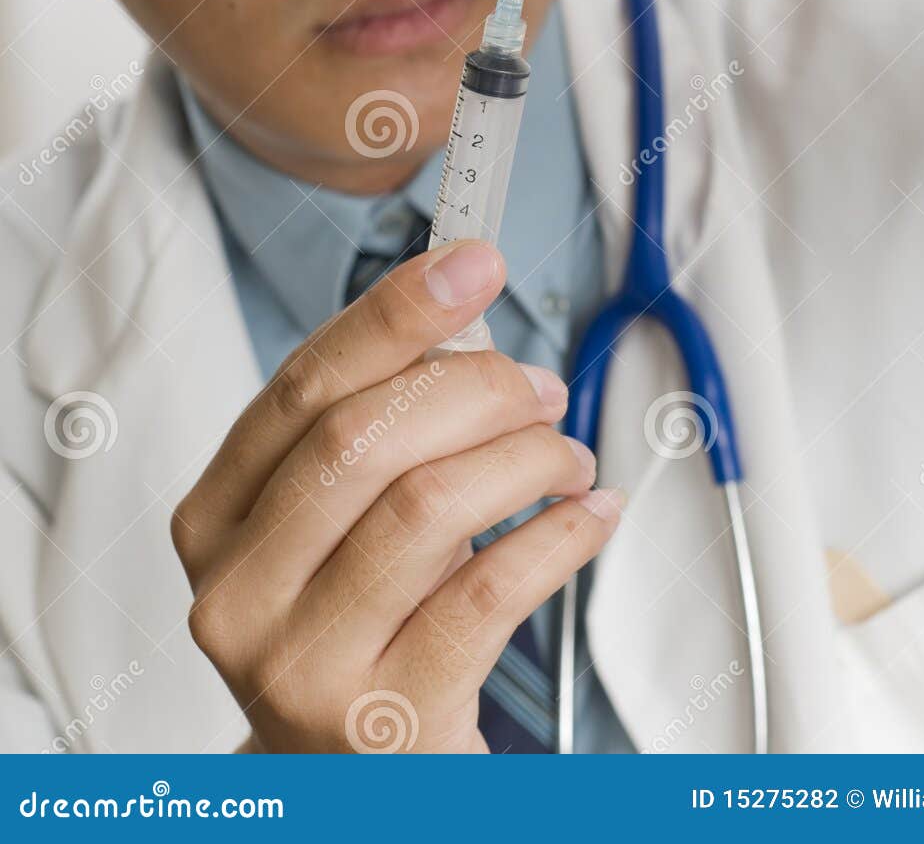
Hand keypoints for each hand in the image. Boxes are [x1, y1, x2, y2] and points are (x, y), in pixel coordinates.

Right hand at [171, 240, 620, 752]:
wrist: (358, 781)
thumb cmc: (363, 625)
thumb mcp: (340, 523)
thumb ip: (376, 426)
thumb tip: (461, 315)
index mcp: (215, 521)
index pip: (302, 385)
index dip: (395, 312)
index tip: (474, 261)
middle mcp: (237, 594)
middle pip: (362, 437)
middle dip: (476, 387)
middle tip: (541, 386)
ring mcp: (302, 666)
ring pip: (428, 503)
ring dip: (525, 456)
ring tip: (566, 456)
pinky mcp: (383, 723)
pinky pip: (490, 592)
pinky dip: (560, 535)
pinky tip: (589, 516)